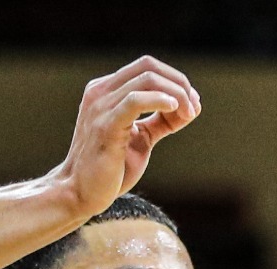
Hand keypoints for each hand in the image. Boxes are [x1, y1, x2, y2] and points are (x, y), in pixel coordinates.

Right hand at [52, 57, 201, 218]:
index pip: (147, 68)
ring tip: (188, 114)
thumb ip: (160, 122)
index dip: (175, 81)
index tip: (193, 105)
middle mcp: (101, 92)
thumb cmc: (110, 170)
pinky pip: (135, 100)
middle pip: (149, 67)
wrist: (82, 193)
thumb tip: (189, 107)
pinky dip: (160, 100)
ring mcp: (101, 106)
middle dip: (179, 84)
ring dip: (177, 94)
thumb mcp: (141, 139)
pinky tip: (175, 110)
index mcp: (107, 91)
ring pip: (147, 80)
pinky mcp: (106, 125)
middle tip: (194, 108)